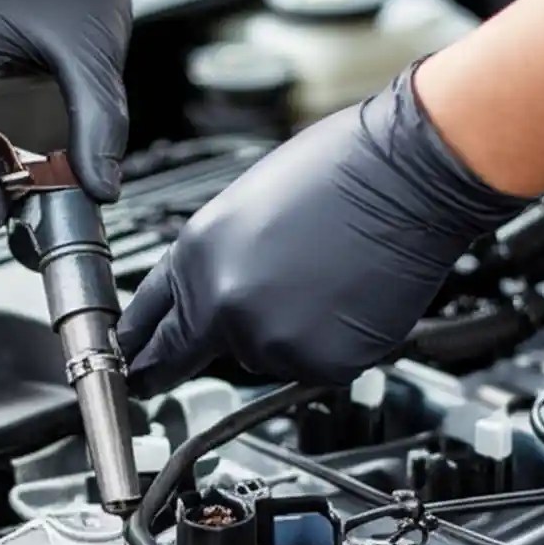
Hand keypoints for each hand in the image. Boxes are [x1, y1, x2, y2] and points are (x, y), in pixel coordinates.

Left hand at [117, 66, 528, 395]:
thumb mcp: (240, 209)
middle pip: (209, 349)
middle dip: (232, 327)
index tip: (135, 373)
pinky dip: (327, 341)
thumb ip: (209, 265)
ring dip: (285, 330)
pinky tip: (341, 296)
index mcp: (195, 261)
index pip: (148, 333)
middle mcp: (227, 309)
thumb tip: (197, 301)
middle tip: (276, 288)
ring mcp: (275, 342)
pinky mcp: (323, 364)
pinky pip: (311, 366)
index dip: (140, 356)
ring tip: (318, 275)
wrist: (408, 174)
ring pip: (264, 357)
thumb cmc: (336, 172)